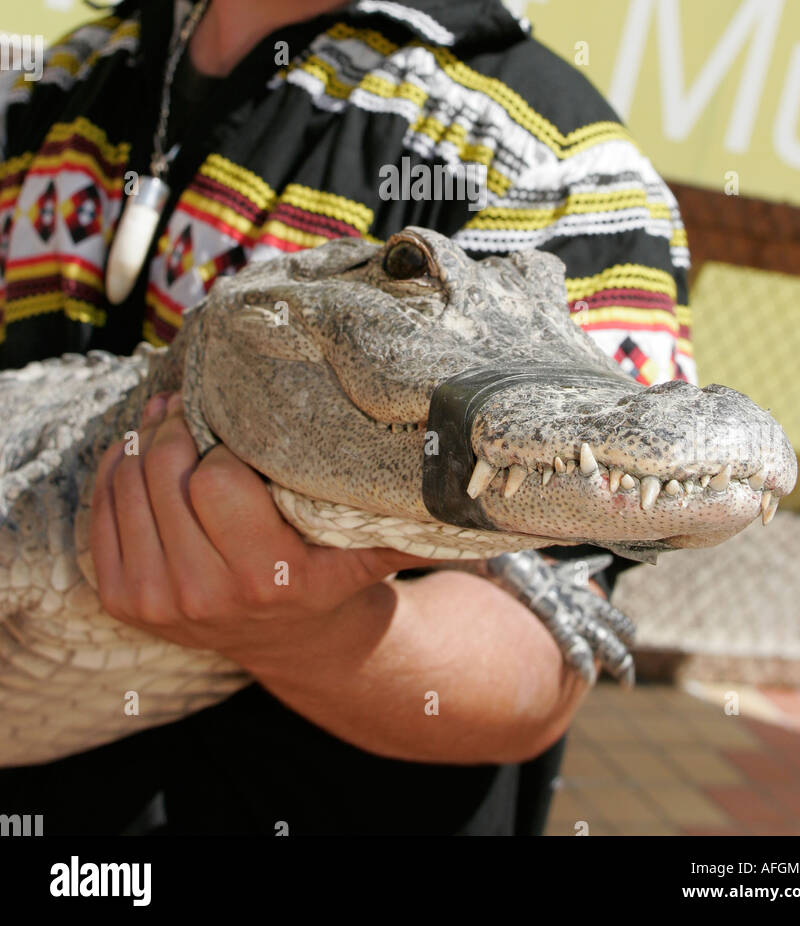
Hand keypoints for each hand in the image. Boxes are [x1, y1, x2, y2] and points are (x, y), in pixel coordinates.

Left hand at [90, 391, 436, 670]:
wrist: (297, 643)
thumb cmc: (335, 573)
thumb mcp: (377, 544)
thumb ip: (408, 508)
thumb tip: (458, 461)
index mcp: (269, 576)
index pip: (216, 482)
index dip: (224, 441)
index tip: (234, 419)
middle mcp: (206, 596)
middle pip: (164, 477)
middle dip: (175, 428)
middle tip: (188, 400)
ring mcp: (159, 604)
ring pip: (127, 489)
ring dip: (142, 443)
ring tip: (166, 419)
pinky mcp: (125, 602)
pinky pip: (98, 517)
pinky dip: (114, 475)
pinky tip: (139, 455)